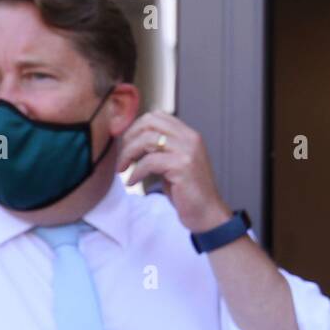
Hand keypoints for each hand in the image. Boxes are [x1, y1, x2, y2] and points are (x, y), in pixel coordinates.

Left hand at [115, 111, 229, 233]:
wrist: (207, 213)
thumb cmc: (188, 191)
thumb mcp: (175, 163)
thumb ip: (161, 149)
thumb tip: (134, 140)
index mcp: (189, 135)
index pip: (158, 116)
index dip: (137, 126)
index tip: (127, 143)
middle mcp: (190, 138)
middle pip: (150, 122)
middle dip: (130, 137)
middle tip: (123, 155)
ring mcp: (187, 151)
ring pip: (147, 140)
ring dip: (128, 154)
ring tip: (123, 169)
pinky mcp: (182, 166)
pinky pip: (149, 162)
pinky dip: (136, 172)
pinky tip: (132, 182)